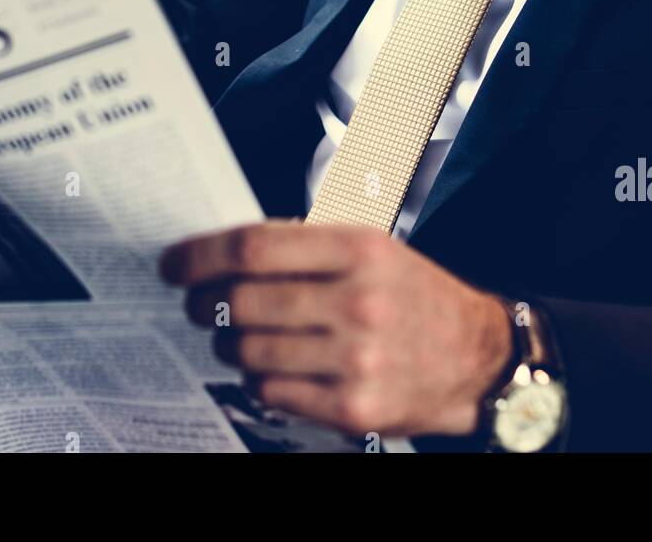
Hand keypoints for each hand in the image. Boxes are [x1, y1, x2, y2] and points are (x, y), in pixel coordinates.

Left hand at [159, 220, 514, 438]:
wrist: (477, 356)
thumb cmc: (414, 295)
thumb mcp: (373, 247)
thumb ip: (306, 244)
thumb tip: (226, 250)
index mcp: (361, 250)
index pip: (256, 248)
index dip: (202, 255)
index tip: (175, 263)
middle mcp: (359, 302)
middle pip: (244, 302)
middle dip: (205, 303)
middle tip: (199, 303)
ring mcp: (356, 359)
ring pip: (250, 350)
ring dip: (229, 343)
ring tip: (238, 334)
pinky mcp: (353, 407)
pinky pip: (271, 392)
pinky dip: (259, 378)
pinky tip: (272, 364)